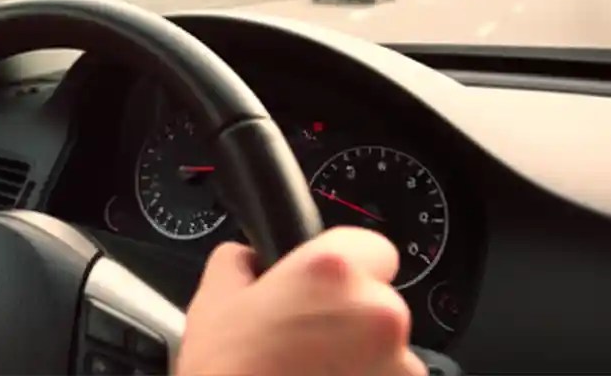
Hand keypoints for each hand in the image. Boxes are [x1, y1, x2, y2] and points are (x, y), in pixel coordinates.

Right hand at [177, 227, 424, 375]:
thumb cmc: (228, 375)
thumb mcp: (213, 299)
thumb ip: (242, 262)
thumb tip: (250, 259)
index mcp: (332, 271)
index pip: (374, 247)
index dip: (349, 268)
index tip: (329, 288)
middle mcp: (376, 313)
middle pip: (380, 303)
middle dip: (351, 318)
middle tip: (307, 339)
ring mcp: (396, 365)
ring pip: (390, 351)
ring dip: (363, 359)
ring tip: (313, 374)